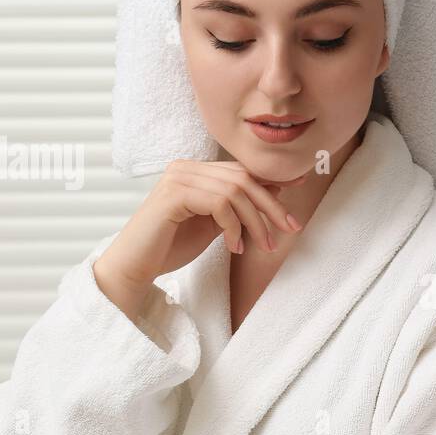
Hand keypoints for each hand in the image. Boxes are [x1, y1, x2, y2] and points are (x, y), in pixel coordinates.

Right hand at [93, 158, 307, 315]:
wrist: (136, 266)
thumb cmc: (171, 247)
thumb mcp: (214, 224)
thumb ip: (237, 207)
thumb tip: (275, 191)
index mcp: (195, 171)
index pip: (240, 170)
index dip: (271, 178)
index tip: (300, 186)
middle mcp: (185, 167)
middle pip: (243, 178)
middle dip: (271, 204)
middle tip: (290, 228)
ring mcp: (178, 178)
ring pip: (235, 191)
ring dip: (255, 221)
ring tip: (261, 246)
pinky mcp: (173, 194)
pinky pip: (219, 203)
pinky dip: (234, 226)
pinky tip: (234, 247)